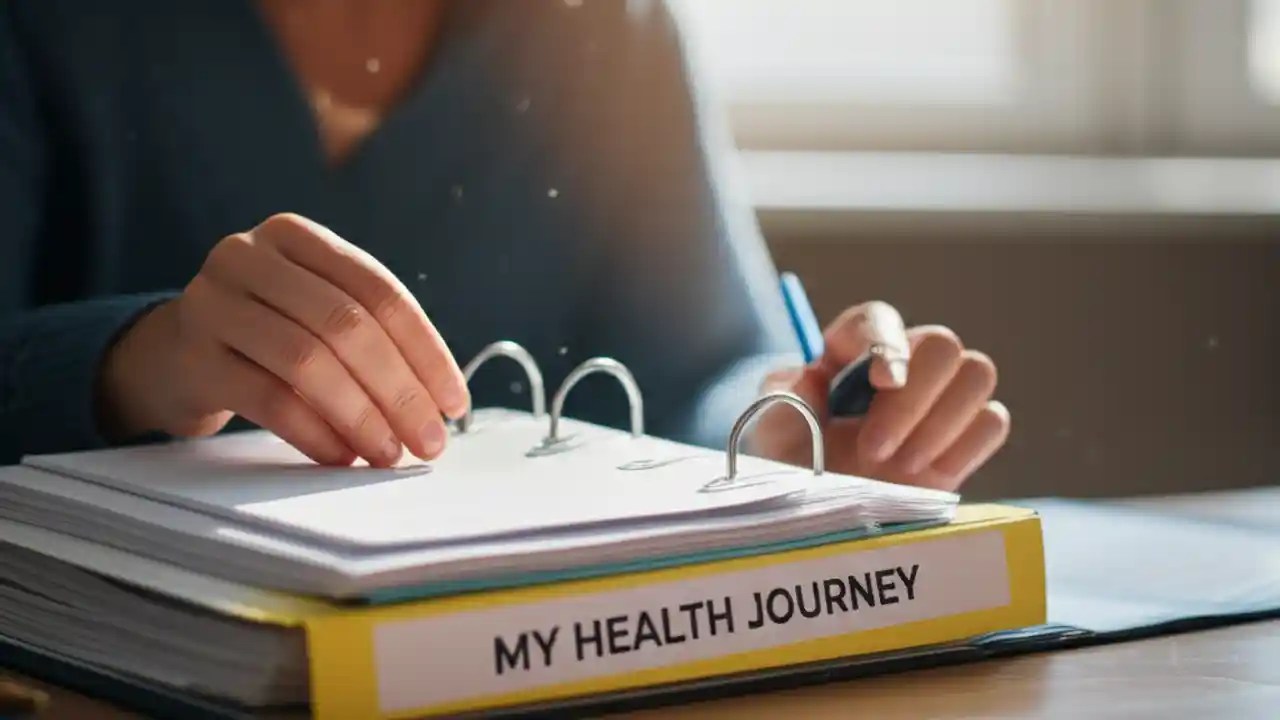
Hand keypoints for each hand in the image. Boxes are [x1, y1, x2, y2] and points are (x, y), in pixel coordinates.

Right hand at [100, 213, 468, 466]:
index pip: (379, 292)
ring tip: (389, 454)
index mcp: (295, 236)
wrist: (169, 355)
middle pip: (346, 325)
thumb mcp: (314, 310)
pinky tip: (343, 456)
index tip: (454, 403)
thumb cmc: (264, 334)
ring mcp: (212, 302)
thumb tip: (438, 403)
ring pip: (307, 361)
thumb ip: (371, 336)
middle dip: (399, 390)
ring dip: (360, 416)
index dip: (426, 351)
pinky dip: (315, 432)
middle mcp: (248, 256)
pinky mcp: (192, 357)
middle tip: (428, 441)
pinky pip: (268, 399)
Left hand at [750, 301, 1008, 490]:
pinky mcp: (964, 439)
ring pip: (977, 374)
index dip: (886, 343)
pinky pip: (992, 422)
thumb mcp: (770, 426)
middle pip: (942, 344)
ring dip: (942, 423)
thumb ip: (784, 398)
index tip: (882, 381)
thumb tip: (812, 378)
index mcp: (849, 351)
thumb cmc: (792, 460)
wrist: (820, 514)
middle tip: (874, 450)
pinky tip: (924, 476)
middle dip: (912, 400)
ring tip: (901, 466)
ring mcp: (938, 400)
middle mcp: (903, 365)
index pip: (878, 320)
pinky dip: (965, 447)